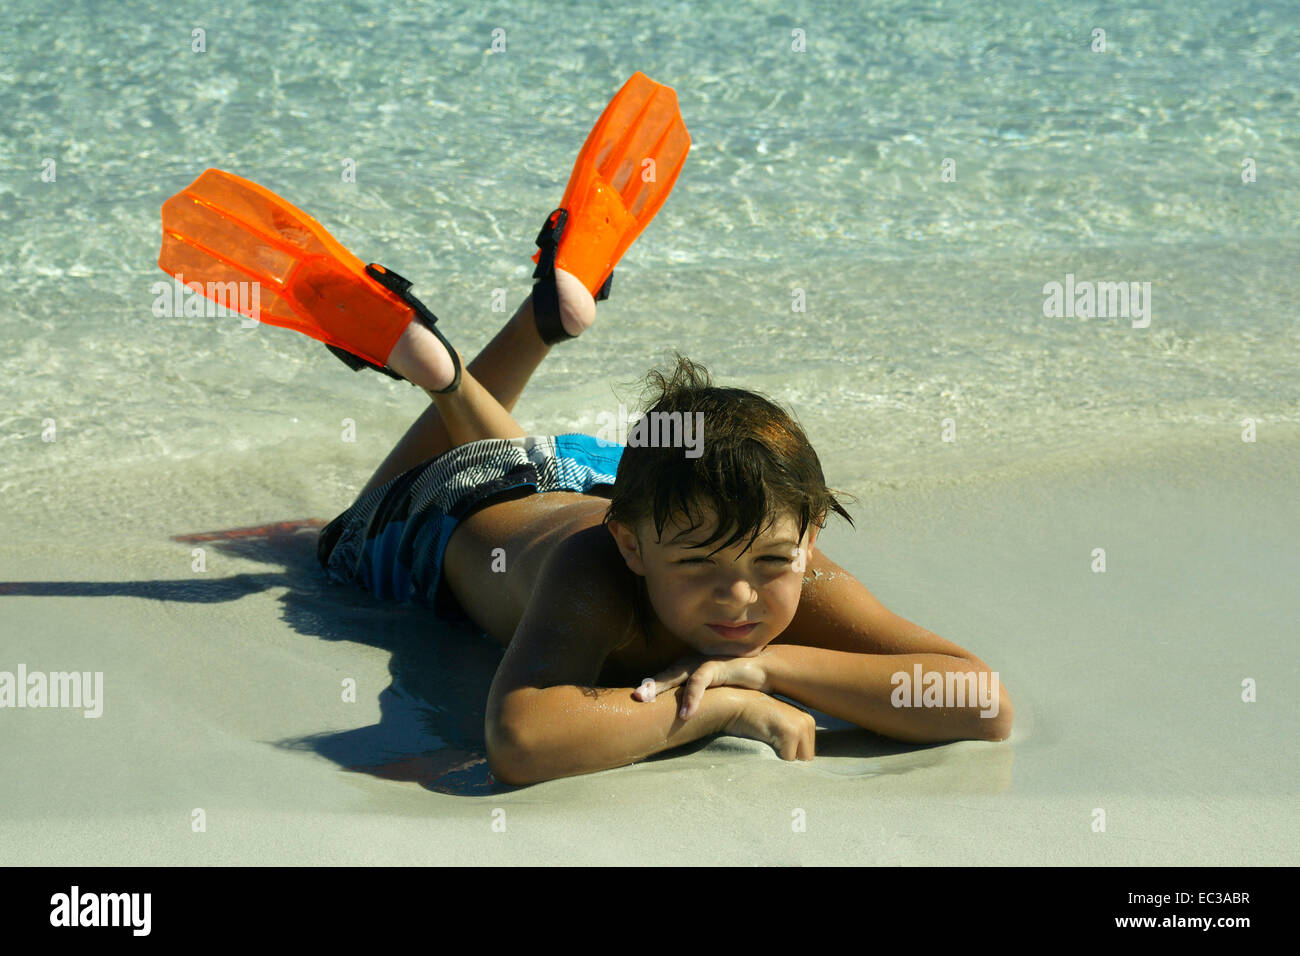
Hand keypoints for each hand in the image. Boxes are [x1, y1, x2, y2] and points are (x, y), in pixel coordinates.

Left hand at [632, 651, 770, 718]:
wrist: (763, 670)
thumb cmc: (736, 683)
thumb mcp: (712, 694)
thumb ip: (697, 702)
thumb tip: (680, 723)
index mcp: (688, 671)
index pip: (663, 679)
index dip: (648, 687)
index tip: (631, 701)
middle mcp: (692, 664)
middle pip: (664, 674)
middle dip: (647, 685)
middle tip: (632, 697)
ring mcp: (703, 663)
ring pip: (676, 674)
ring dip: (660, 686)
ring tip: (646, 700)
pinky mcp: (716, 666)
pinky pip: (699, 681)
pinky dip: (691, 697)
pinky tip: (685, 713)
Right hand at [723, 688, 815, 760]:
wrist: (735, 704)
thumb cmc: (750, 718)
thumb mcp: (776, 726)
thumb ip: (789, 739)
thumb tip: (796, 764)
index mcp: (807, 721)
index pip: (807, 752)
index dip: (791, 754)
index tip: (775, 745)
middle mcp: (808, 721)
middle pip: (807, 757)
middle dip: (790, 758)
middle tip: (771, 745)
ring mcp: (801, 726)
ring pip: (799, 760)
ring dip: (784, 758)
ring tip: (768, 742)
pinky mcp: (791, 732)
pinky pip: (788, 759)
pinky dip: (776, 757)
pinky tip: (765, 740)